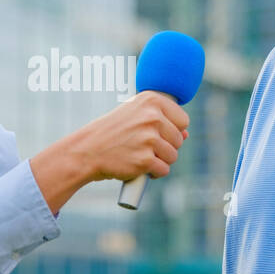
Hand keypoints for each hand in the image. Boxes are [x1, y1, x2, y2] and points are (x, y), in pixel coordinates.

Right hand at [73, 90, 190, 182]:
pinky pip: (163, 170)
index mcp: (152, 100)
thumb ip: (161, 120)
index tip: (154, 132)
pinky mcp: (146, 160)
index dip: (172, 130)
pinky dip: (154, 173)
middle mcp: (152, 117)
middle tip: (142, 146)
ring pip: (173, 156)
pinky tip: (139, 167)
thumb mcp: (134, 115)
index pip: (183, 120)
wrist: (87, 150)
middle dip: (165, 147)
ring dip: (160, 160)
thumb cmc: (112, 132)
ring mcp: (149, 138)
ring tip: (139, 155)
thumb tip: (186, 135)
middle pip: (179, 140)